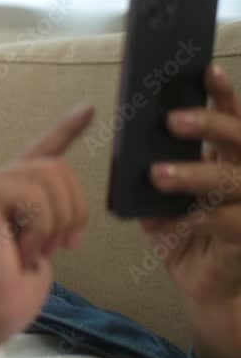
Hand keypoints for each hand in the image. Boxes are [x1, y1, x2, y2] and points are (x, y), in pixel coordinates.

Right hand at [0, 104, 93, 343]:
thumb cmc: (6, 294)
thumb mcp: (41, 245)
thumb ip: (49, 214)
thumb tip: (69, 201)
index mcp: (4, 195)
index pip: (40, 153)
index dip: (66, 129)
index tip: (89, 109)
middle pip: (56, 167)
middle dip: (73, 209)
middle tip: (59, 247)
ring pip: (49, 177)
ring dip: (57, 222)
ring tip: (35, 250)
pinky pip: (34, 195)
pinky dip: (41, 227)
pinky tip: (21, 249)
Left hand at [141, 65, 240, 305]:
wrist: (204, 287)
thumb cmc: (184, 237)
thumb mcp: (160, 202)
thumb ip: (151, 177)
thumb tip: (127, 153)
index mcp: (228, 161)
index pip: (232, 119)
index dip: (222, 94)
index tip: (205, 70)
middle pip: (240, 139)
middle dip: (208, 125)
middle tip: (171, 119)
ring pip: (232, 180)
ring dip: (195, 174)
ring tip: (158, 173)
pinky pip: (229, 223)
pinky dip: (201, 219)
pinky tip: (178, 219)